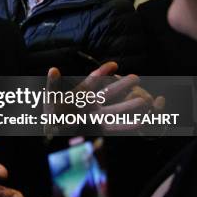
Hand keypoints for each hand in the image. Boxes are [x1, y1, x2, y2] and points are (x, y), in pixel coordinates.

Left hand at [45, 62, 165, 132]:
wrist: (51, 131)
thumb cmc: (51, 112)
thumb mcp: (51, 97)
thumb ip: (53, 84)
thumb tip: (53, 69)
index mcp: (81, 93)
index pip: (94, 79)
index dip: (103, 71)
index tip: (114, 65)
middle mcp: (91, 103)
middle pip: (109, 92)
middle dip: (122, 85)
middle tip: (136, 78)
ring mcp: (96, 115)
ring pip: (115, 109)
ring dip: (129, 106)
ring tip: (145, 101)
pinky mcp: (97, 127)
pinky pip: (114, 127)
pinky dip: (126, 125)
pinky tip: (140, 123)